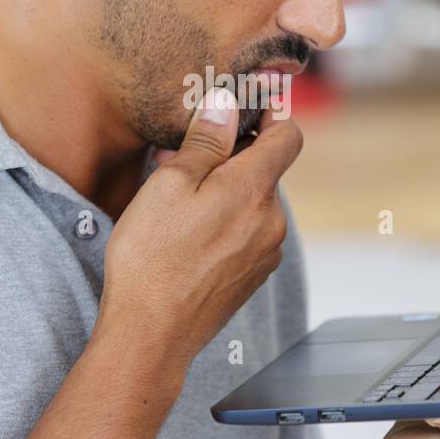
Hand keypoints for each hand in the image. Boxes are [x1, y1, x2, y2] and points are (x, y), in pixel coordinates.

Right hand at [97, 88, 301, 376]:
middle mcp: (271, 221)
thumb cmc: (152, 257)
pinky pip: (247, 233)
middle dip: (231, 156)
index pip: (288, 136)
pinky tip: (188, 233)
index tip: (247, 108)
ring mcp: (265, 252)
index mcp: (254, 189)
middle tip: (185, 156)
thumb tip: (227, 104)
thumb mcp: (170, 184)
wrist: (151, 334)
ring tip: (179, 199)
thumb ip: (205, 141)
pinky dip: (226, 222)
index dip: (271, 115)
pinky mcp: (252, 276)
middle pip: (266, 170)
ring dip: (225, 191)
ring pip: (254, 203)